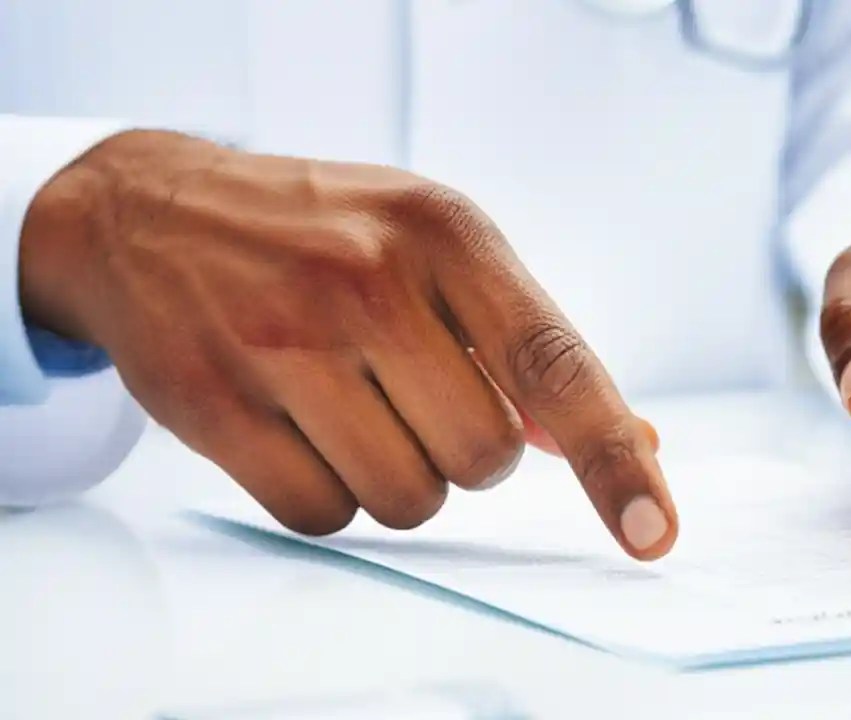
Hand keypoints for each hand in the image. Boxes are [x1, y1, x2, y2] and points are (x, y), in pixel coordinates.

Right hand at [19, 130, 676, 559]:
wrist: (151, 213)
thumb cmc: (322, 232)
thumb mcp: (434, 244)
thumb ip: (527, 345)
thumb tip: (636, 441)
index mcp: (446, 233)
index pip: (555, 365)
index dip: (614, 460)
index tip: (654, 532)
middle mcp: (368, 282)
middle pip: (483, 459)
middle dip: (466, 450)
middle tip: (414, 391)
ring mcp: (283, 342)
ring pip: (406, 500)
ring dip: (399, 475)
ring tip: (352, 402)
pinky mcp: (213, 403)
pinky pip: (321, 515)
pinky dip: (329, 494)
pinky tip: (300, 426)